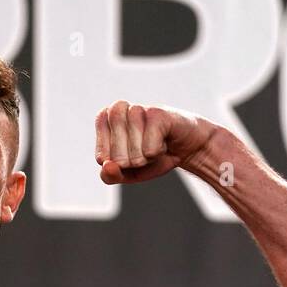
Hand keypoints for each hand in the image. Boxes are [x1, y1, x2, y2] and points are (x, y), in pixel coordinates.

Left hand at [94, 102, 217, 184]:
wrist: (185, 149)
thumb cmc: (152, 157)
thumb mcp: (127, 173)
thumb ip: (110, 176)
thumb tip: (107, 166)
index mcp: (104, 121)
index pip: (101, 156)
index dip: (117, 166)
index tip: (129, 156)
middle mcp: (118, 110)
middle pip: (115, 156)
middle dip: (132, 163)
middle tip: (144, 151)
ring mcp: (137, 110)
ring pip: (132, 152)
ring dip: (145, 157)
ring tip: (154, 145)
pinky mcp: (156, 113)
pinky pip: (149, 149)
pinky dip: (157, 153)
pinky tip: (164, 142)